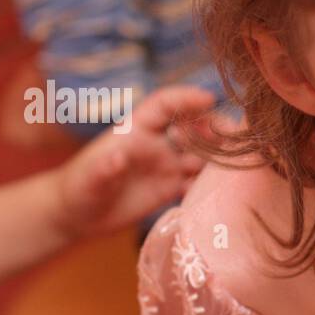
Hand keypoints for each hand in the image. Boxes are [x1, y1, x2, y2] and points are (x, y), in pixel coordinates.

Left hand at [52, 85, 233, 238]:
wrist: (76, 216)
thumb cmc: (77, 189)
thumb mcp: (88, 179)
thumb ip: (103, 168)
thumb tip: (117, 155)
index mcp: (136, 131)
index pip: (164, 105)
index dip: (186, 99)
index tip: (209, 99)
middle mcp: (156, 145)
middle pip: (191, 127)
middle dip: (214, 127)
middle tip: (235, 138)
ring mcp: (165, 167)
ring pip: (200, 155)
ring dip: (218, 157)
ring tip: (239, 164)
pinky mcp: (169, 189)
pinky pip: (196, 182)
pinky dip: (210, 184)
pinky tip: (221, 192)